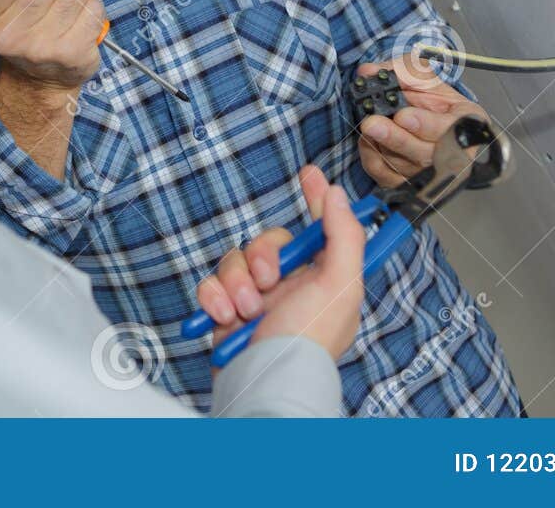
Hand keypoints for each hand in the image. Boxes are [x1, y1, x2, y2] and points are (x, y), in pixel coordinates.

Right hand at [195, 166, 364, 361]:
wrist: (264, 381)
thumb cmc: (308, 341)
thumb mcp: (340, 286)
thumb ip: (343, 236)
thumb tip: (338, 195)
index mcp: (322, 279)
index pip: (320, 229)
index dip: (316, 199)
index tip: (310, 174)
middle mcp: (290, 286)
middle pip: (266, 242)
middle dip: (261, 257)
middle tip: (267, 282)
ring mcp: (257, 299)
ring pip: (235, 261)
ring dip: (237, 284)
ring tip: (247, 312)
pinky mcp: (228, 311)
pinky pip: (212, 285)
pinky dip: (215, 299)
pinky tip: (226, 317)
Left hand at [355, 55, 487, 187]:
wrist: (432, 124)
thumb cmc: (436, 104)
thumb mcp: (429, 81)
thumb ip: (403, 72)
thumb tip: (369, 72)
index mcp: (467, 126)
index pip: (450, 131)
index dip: (425, 125)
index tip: (403, 115)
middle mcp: (454, 156)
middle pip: (423, 155)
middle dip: (396, 138)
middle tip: (372, 123)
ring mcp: (431, 174)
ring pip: (402, 165)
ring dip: (380, 145)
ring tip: (369, 126)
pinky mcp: (407, 184)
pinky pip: (385, 175)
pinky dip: (371, 157)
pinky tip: (368, 139)